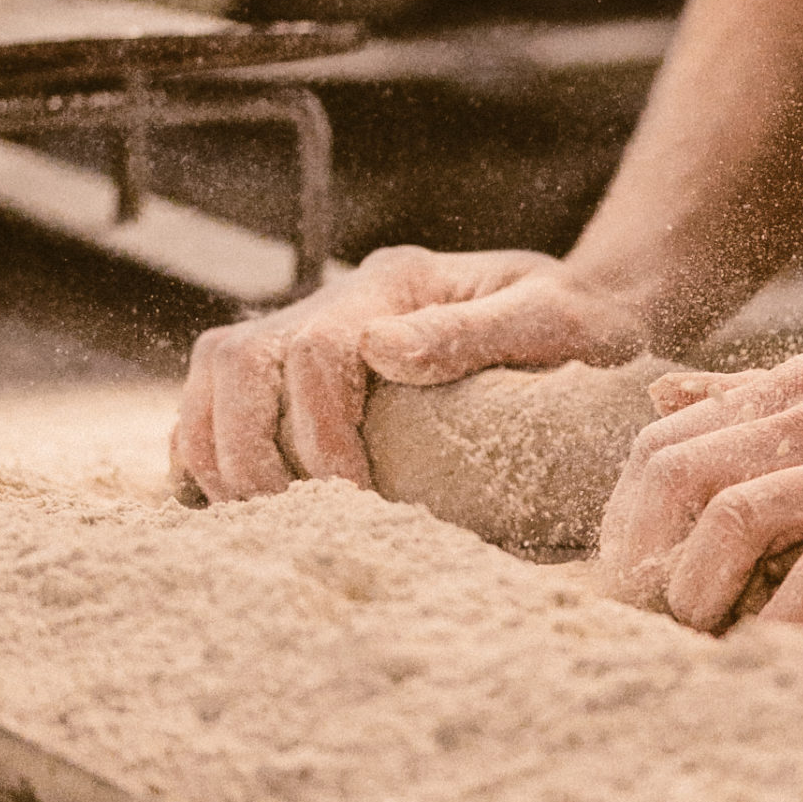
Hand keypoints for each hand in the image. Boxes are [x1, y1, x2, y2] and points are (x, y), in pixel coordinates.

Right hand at [174, 246, 653, 503]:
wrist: (589, 313)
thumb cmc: (579, 322)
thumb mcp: (552, 316)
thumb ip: (475, 331)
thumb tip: (382, 351)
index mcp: (394, 280)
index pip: (315, 349)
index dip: (320, 431)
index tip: (356, 497)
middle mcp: (342, 297)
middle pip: (238, 358)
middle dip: (246, 448)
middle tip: (288, 520)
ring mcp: (315, 327)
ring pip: (216, 375)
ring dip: (217, 451)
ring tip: (256, 520)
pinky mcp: (307, 370)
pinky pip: (224, 400)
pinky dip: (213, 449)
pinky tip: (233, 503)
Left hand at [595, 354, 802, 636]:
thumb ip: (759, 408)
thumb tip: (659, 396)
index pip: (664, 443)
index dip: (626, 522)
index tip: (627, 589)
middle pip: (682, 475)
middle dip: (645, 560)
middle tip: (646, 624)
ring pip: (739, 517)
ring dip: (699, 592)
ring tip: (700, 641)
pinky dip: (780, 623)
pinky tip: (769, 658)